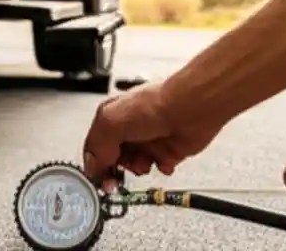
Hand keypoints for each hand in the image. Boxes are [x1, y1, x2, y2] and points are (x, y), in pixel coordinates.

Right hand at [81, 80, 222, 191]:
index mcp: (111, 117)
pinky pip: (158, 168)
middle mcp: (128, 128)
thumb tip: (95, 168)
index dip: (95, 166)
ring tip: (144, 162)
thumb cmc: (155, 105)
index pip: (95, 148)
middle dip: (116, 171)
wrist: (190, 109)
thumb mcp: (112, 123)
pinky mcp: (167, 150)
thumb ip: (97, 147)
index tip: (99, 181)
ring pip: (135, 166)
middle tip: (117, 180)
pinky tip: (162, 161)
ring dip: (138, 168)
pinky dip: (160, 169)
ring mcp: (147, 140)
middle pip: (114, 160)